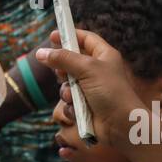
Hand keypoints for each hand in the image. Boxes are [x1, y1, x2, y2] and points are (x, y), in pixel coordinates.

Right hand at [37, 29, 145, 147]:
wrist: (121, 125)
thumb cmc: (110, 92)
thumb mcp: (87, 69)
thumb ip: (63, 59)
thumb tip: (41, 53)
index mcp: (104, 56)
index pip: (85, 39)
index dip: (69, 35)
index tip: (52, 36)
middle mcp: (97, 70)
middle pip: (71, 61)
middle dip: (63, 68)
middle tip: (60, 72)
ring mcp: (90, 89)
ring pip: (67, 83)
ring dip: (66, 90)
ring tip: (72, 96)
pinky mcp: (85, 105)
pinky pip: (69, 101)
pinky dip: (71, 105)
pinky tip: (78, 109)